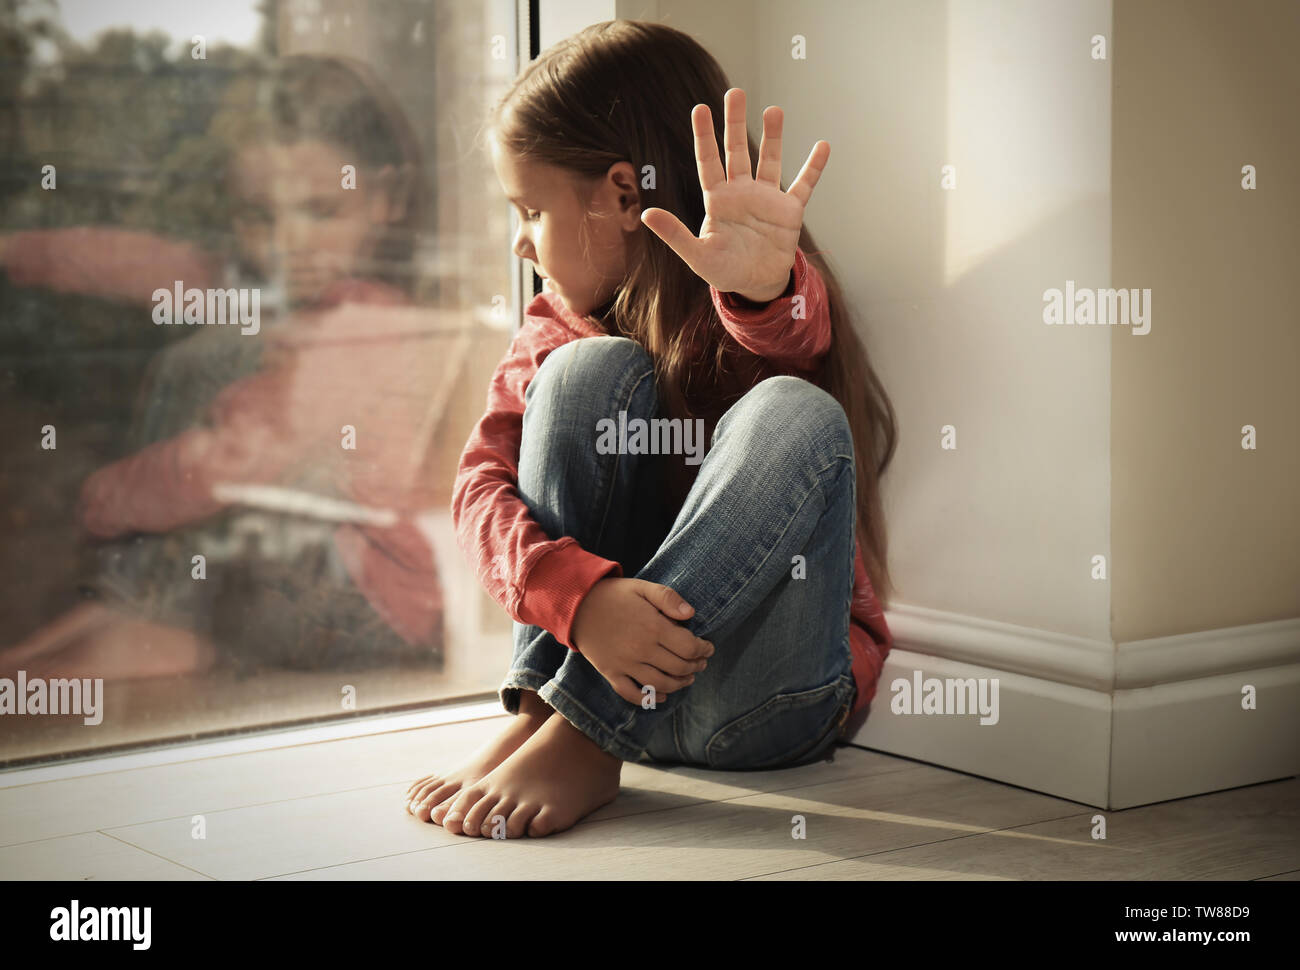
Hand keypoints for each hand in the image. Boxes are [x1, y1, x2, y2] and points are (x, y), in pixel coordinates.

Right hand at [571, 577, 714, 705]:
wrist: (577, 605)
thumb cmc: (614, 594)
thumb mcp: (643, 587)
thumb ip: (668, 598)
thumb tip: (691, 615)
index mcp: (653, 627)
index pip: (689, 647)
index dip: (703, 649)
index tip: (708, 647)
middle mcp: (641, 649)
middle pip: (679, 668)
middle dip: (695, 666)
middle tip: (701, 662)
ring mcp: (625, 664)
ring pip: (660, 684)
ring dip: (679, 684)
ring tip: (688, 679)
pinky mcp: (611, 673)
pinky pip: (632, 694)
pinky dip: (649, 699)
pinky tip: (661, 696)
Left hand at [640, 87, 829, 302]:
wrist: (756, 286)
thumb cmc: (724, 270)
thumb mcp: (697, 255)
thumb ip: (674, 233)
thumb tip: (646, 213)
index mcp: (717, 200)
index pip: (708, 161)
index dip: (704, 136)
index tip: (701, 108)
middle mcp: (741, 192)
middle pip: (737, 150)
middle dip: (735, 123)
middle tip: (734, 92)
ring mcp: (767, 198)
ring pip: (770, 160)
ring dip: (773, 136)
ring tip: (773, 110)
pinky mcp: (789, 211)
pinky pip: (803, 184)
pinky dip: (813, 167)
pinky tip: (823, 146)